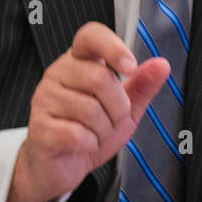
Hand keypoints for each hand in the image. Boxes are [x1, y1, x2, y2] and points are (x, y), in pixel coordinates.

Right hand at [6, 22, 169, 201]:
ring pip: (90, 109)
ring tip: (96, 134)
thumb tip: (162, 65)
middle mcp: (58, 73)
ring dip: (104, 130)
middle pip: (100, 78)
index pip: (90, 36)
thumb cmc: (90, 130)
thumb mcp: (124, 108)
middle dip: (119, 107)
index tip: (130, 67)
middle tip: (113, 120)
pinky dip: (90, 144)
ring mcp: (45, 99)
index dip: (112, 47)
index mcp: (79, 62)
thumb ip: (142, 86)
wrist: (61, 165)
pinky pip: (77, 133)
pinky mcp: (39, 127)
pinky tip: (83, 144)